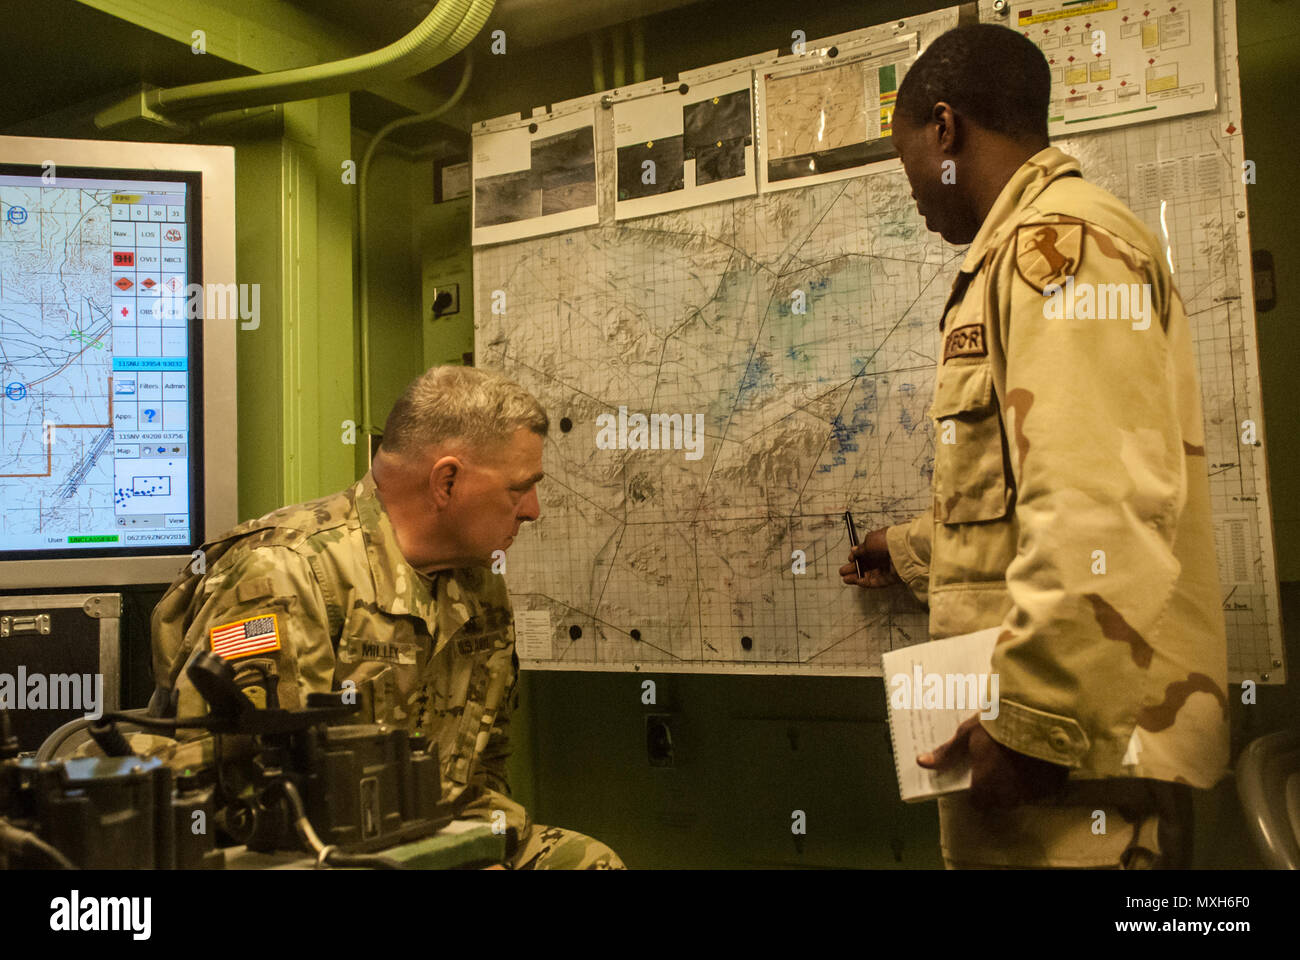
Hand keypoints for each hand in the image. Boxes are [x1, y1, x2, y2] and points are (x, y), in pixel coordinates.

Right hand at [839, 526, 900, 587]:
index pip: (866, 553)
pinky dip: (865, 583)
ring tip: (845, 578)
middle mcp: (882, 557)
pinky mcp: (889, 579)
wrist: (901, 549)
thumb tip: (853, 551)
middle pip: (866, 565)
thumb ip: (860, 549)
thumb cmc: (885, 541)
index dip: (856, 557)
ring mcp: (886, 569)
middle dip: (853, 569)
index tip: (849, 559)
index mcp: (878, 545)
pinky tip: (856, 582)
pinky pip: (876, 582)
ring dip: (856, 577)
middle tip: (842, 572)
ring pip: (869, 575)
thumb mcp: (869, 542)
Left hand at [917, 714, 1068, 808]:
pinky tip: (1036, 759)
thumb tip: (921, 763)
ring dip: (1019, 784)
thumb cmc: (998, 722)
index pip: (978, 803)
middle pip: (1001, 801)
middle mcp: (1011, 794)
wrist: (1040, 713)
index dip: (977, 791)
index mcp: (987, 785)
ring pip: (1023, 796)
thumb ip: (947, 753)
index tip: (978, 777)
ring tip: (1018, 760)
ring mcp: (1035, 791)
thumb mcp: (968, 733)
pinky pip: (1044, 788)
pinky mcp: (1055, 784)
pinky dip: (1040, 778)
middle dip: (998, 788)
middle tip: (999, 764)